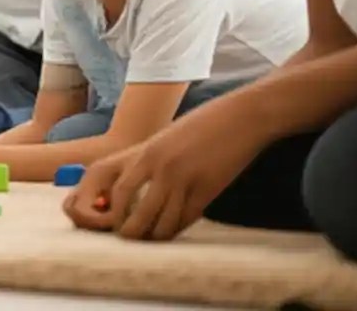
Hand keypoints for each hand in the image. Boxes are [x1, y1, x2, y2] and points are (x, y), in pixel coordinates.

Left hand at [62, 93, 271, 240]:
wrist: (240, 117)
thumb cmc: (201, 125)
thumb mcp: (165, 139)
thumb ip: (148, 162)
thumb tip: (135, 186)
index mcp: (147, 153)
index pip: (119, 191)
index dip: (115, 212)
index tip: (117, 220)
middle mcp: (162, 168)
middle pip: (136, 213)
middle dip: (131, 231)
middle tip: (131, 238)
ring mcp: (185, 181)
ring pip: (162, 223)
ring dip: (155, 236)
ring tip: (152, 239)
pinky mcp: (208, 190)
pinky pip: (187, 220)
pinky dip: (177, 230)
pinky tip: (174, 231)